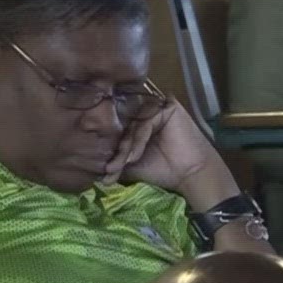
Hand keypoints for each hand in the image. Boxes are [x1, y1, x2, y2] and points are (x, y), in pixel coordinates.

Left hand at [100, 100, 234, 202]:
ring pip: (132, 126)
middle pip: (122, 128)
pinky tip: (135, 155)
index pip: (115, 132)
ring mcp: (155, 108)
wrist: (188, 175)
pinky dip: (138, 140)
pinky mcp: (167, 107)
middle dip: (117, 151)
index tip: (104, 171)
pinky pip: (145, 122)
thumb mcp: (131, 167)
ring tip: (126, 164)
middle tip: (111, 169)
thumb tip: (93, 172)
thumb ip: (114, 162)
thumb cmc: (161, 170)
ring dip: (126, 147)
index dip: (109, 151)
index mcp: (134, 124)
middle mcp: (144, 113)